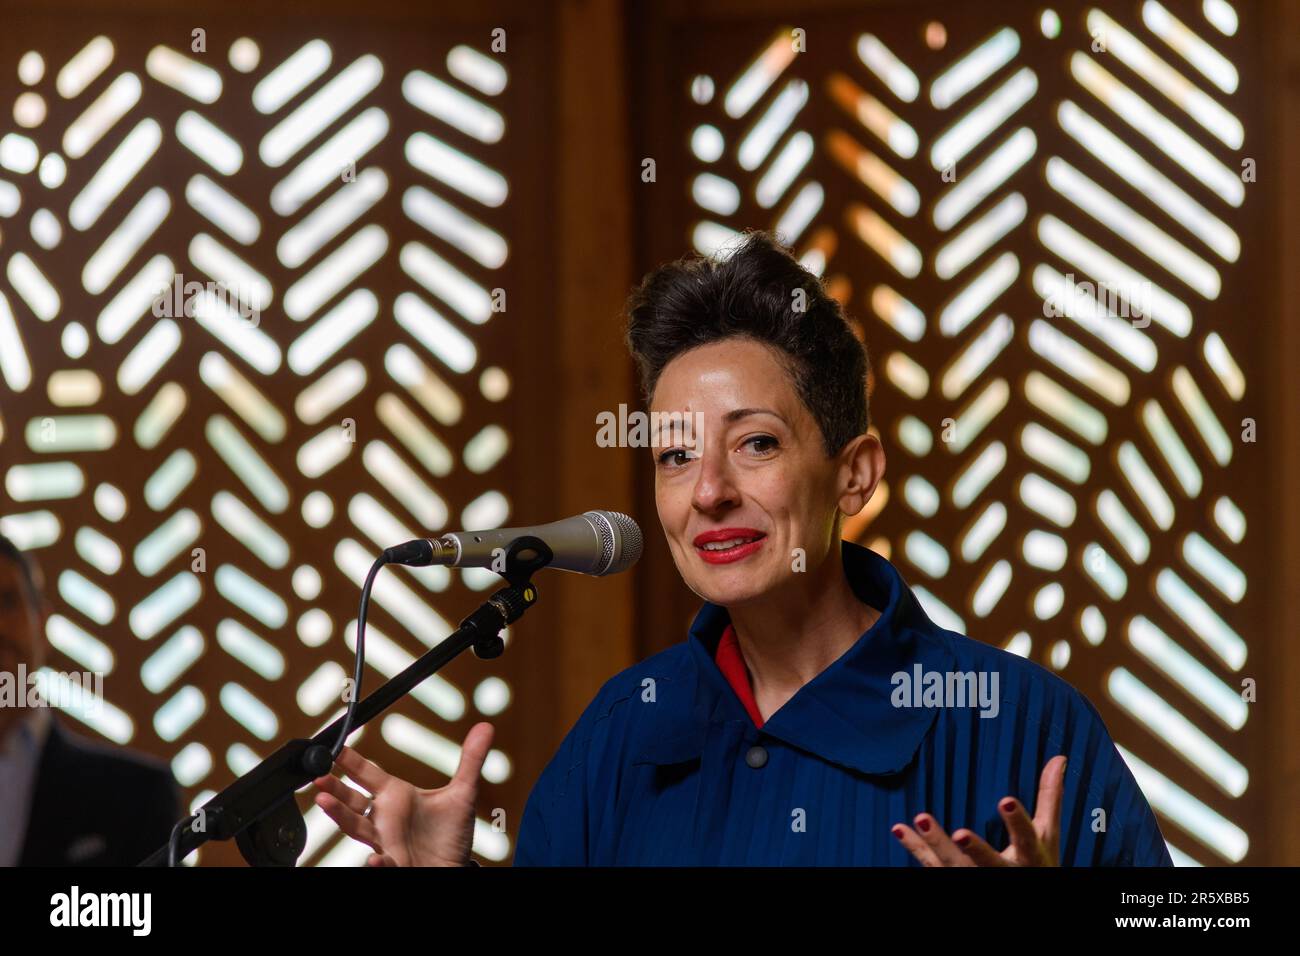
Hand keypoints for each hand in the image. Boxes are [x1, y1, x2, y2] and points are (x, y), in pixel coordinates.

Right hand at [312, 721, 494, 865]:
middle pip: (352, 801)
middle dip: (335, 789)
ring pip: (356, 829)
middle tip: (318, 776)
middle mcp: (384, 819)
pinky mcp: (395, 864)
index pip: (367, 774)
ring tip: (324, 802)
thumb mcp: (463, 794)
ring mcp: (386, 842)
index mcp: (396, 797)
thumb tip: (486, 727)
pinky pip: (382, 863)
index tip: (334, 745)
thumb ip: (471, 760)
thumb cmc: (449, 835)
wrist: (453, 868)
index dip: (350, 760)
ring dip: (339, 816)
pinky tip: (374, 857)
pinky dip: (377, 861)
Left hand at [890, 754, 1065, 866]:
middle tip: (959, 833)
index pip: (1026, 838)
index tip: (1005, 800)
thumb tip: (1058, 759)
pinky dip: (915, 847)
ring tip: (921, 819)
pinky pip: (931, 865)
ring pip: (954, 864)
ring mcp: (977, 877)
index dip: (1017, 821)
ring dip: (936, 844)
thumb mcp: (1047, 836)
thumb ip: (1049, 798)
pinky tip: (899, 828)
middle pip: (988, 862)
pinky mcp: (955, 879)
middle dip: (975, 849)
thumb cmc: (1038, 864)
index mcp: (1030, 857)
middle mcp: (1004, 872)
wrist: (1031, 896)